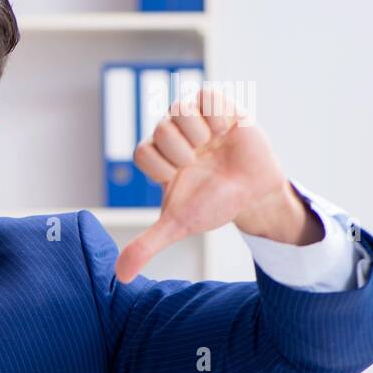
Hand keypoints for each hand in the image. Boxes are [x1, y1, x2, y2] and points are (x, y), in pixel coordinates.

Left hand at [114, 89, 322, 282]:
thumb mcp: (179, 225)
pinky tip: (226, 130)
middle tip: (201, 163)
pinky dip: (218, 115)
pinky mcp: (219, 105)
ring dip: (201, 135)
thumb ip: (147, 245)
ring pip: (180, 109)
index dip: (163, 169)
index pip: (142, 152)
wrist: (253, 194)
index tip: (181, 178)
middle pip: (160, 129)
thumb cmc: (213, 205)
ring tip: (214, 146)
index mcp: (156, 157)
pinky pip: (207, 95)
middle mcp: (171, 134)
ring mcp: (194, 118)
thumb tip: (120, 278)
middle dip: (184, 153)